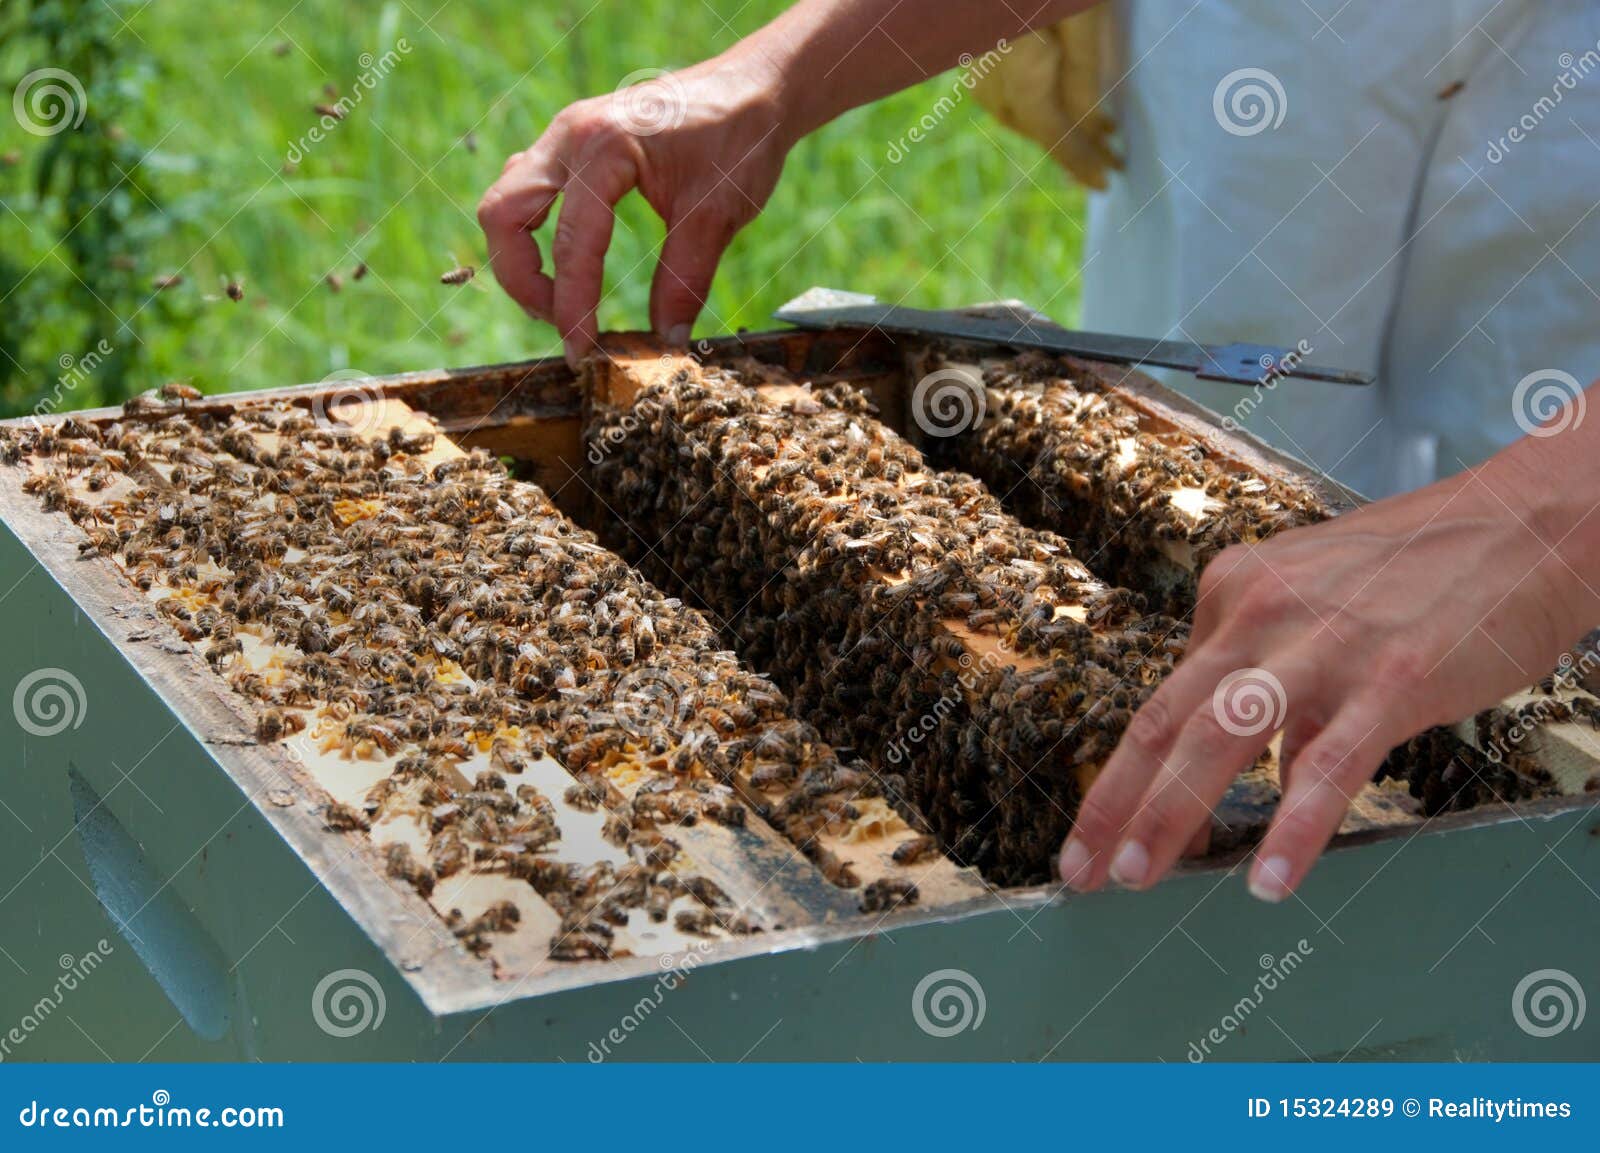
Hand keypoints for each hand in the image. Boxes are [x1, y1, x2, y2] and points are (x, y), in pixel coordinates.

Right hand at [478, 55, 791, 363]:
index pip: (572, 242)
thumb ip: (686, 279)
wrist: (755, 86)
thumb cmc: (740, 138)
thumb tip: (666, 341)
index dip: (572, 306)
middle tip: (563, 324)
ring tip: (560, 300)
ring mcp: (565, 136)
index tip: (581, 353)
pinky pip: (527, 188)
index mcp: (605, 147)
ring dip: (519, 256)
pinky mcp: (572, 144)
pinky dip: (533, 231)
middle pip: (504, 215)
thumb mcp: (718, 214)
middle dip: (522, 279)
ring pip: (506, 200)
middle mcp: (570, 135)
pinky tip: (567, 260)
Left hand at [1058, 450, 1595, 902]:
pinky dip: (1291, 832)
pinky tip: (1267, 883)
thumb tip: (1257, 763)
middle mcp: (1260, 612)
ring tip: (1136, 877)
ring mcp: (1323, 646)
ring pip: (1221, 740)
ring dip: (1170, 815)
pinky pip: (1325, 769)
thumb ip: (1269, 667)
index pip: (1163, 698)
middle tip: (1080, 870)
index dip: (1123, 773)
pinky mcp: (1392, 681)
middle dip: (1114, 803)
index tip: (1095, 830)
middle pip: (1165, 721)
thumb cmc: (1422, 568)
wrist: (1526, 524)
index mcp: (1233, 590)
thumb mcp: (1312, 595)